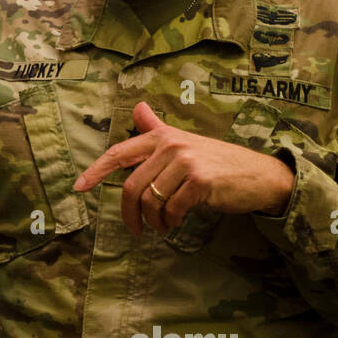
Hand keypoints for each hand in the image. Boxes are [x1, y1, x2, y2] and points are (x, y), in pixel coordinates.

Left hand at [73, 101, 294, 235]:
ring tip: (162, 226)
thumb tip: (138, 108)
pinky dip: (170, 222)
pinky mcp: (200, 181)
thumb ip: (157, 129)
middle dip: (129, 214)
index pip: (119, 153)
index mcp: (162, 137)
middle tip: (136, 230)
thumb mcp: (185, 142)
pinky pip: (171, 209)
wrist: (258, 175)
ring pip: (150, 200)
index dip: (95, 171)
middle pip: (131, 187)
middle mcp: (171, 146)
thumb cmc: (217, 162)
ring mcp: (185, 162)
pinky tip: (177, 222)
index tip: (78, 188)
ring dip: (153, 221)